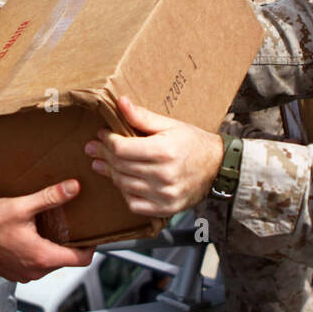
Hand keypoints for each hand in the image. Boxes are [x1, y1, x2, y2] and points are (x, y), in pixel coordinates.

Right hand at [0, 179, 94, 281]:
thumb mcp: (23, 206)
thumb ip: (51, 197)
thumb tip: (74, 187)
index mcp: (43, 257)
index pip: (81, 260)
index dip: (90, 247)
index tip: (91, 234)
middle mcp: (35, 271)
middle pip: (65, 260)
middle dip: (68, 244)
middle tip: (67, 225)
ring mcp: (24, 275)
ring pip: (50, 263)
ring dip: (51, 248)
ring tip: (47, 228)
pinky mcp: (13, 274)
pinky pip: (34, 266)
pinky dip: (36, 253)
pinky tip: (29, 237)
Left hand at [85, 95, 223, 217]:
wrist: (218, 166)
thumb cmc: (193, 142)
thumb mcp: (169, 124)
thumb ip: (142, 116)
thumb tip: (120, 102)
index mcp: (163, 151)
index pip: (121, 148)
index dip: (107, 140)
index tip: (102, 134)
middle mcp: (163, 175)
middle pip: (120, 166)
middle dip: (103, 155)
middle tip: (94, 148)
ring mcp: (164, 195)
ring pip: (123, 185)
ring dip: (110, 173)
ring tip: (101, 164)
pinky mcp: (165, 209)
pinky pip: (134, 204)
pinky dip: (125, 193)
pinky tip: (122, 182)